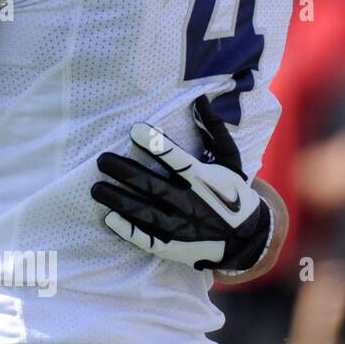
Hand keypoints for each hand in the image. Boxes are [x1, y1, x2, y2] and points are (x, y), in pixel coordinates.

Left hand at [92, 95, 271, 274]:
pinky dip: (129, 231)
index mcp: (204, 179)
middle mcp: (191, 203)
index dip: (157, 145)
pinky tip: (109, 218)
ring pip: (145, 213)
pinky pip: (148, 239)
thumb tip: (200, 97)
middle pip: (154, 186)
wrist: (248, 238)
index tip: (135, 130)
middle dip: (126, 172)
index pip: (178, 160)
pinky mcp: (174, 246)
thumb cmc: (232, 191)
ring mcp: (182, 227)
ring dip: (119, 200)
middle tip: (101, 159)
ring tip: (95, 188)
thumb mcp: (229, 160)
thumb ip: (214, 129)